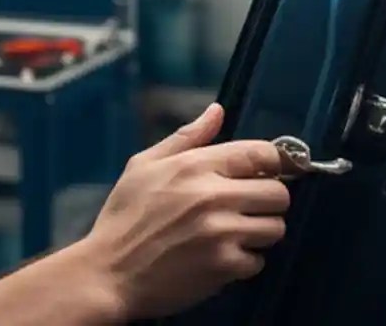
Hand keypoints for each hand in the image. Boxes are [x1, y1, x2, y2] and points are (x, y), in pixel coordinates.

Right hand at [75, 103, 289, 319]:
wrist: (107, 275)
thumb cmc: (124, 219)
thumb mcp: (144, 166)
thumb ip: (187, 137)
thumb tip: (217, 111)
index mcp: (195, 166)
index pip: (262, 153)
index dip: (271, 163)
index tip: (264, 174)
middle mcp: (213, 196)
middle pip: (279, 193)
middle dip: (268, 201)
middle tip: (247, 209)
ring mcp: (221, 232)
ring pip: (275, 228)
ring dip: (259, 233)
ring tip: (234, 234)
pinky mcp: (223, 266)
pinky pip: (258, 261)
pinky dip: (244, 263)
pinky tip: (221, 259)